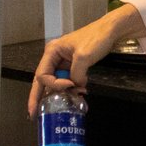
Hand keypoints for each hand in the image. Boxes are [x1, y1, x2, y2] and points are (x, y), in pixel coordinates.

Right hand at [26, 5, 142, 115]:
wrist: (111, 31)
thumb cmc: (96, 38)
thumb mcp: (84, 56)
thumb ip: (76, 74)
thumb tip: (76, 87)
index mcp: (52, 52)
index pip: (43, 75)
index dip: (54, 84)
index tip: (70, 85)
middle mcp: (54, 58)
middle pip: (42, 81)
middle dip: (37, 97)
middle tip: (33, 114)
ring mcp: (63, 62)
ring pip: (55, 83)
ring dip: (60, 93)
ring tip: (68, 104)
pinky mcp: (73, 66)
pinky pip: (67, 81)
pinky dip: (71, 89)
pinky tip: (77, 96)